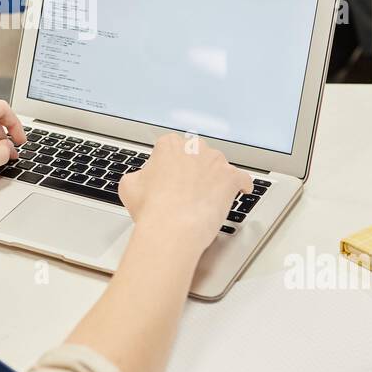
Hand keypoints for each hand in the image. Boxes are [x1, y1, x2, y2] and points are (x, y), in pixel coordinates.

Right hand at [118, 135, 249, 257]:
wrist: (173, 227)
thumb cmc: (152, 208)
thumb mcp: (130, 186)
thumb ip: (140, 175)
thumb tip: (143, 178)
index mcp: (169, 145)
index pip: (173, 148)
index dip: (171, 166)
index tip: (170, 178)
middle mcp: (194, 147)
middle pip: (197, 154)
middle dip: (194, 169)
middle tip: (186, 190)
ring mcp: (215, 161)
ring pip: (219, 166)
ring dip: (214, 178)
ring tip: (207, 198)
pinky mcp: (231, 177)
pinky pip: (242, 178)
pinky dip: (241, 185)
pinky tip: (239, 191)